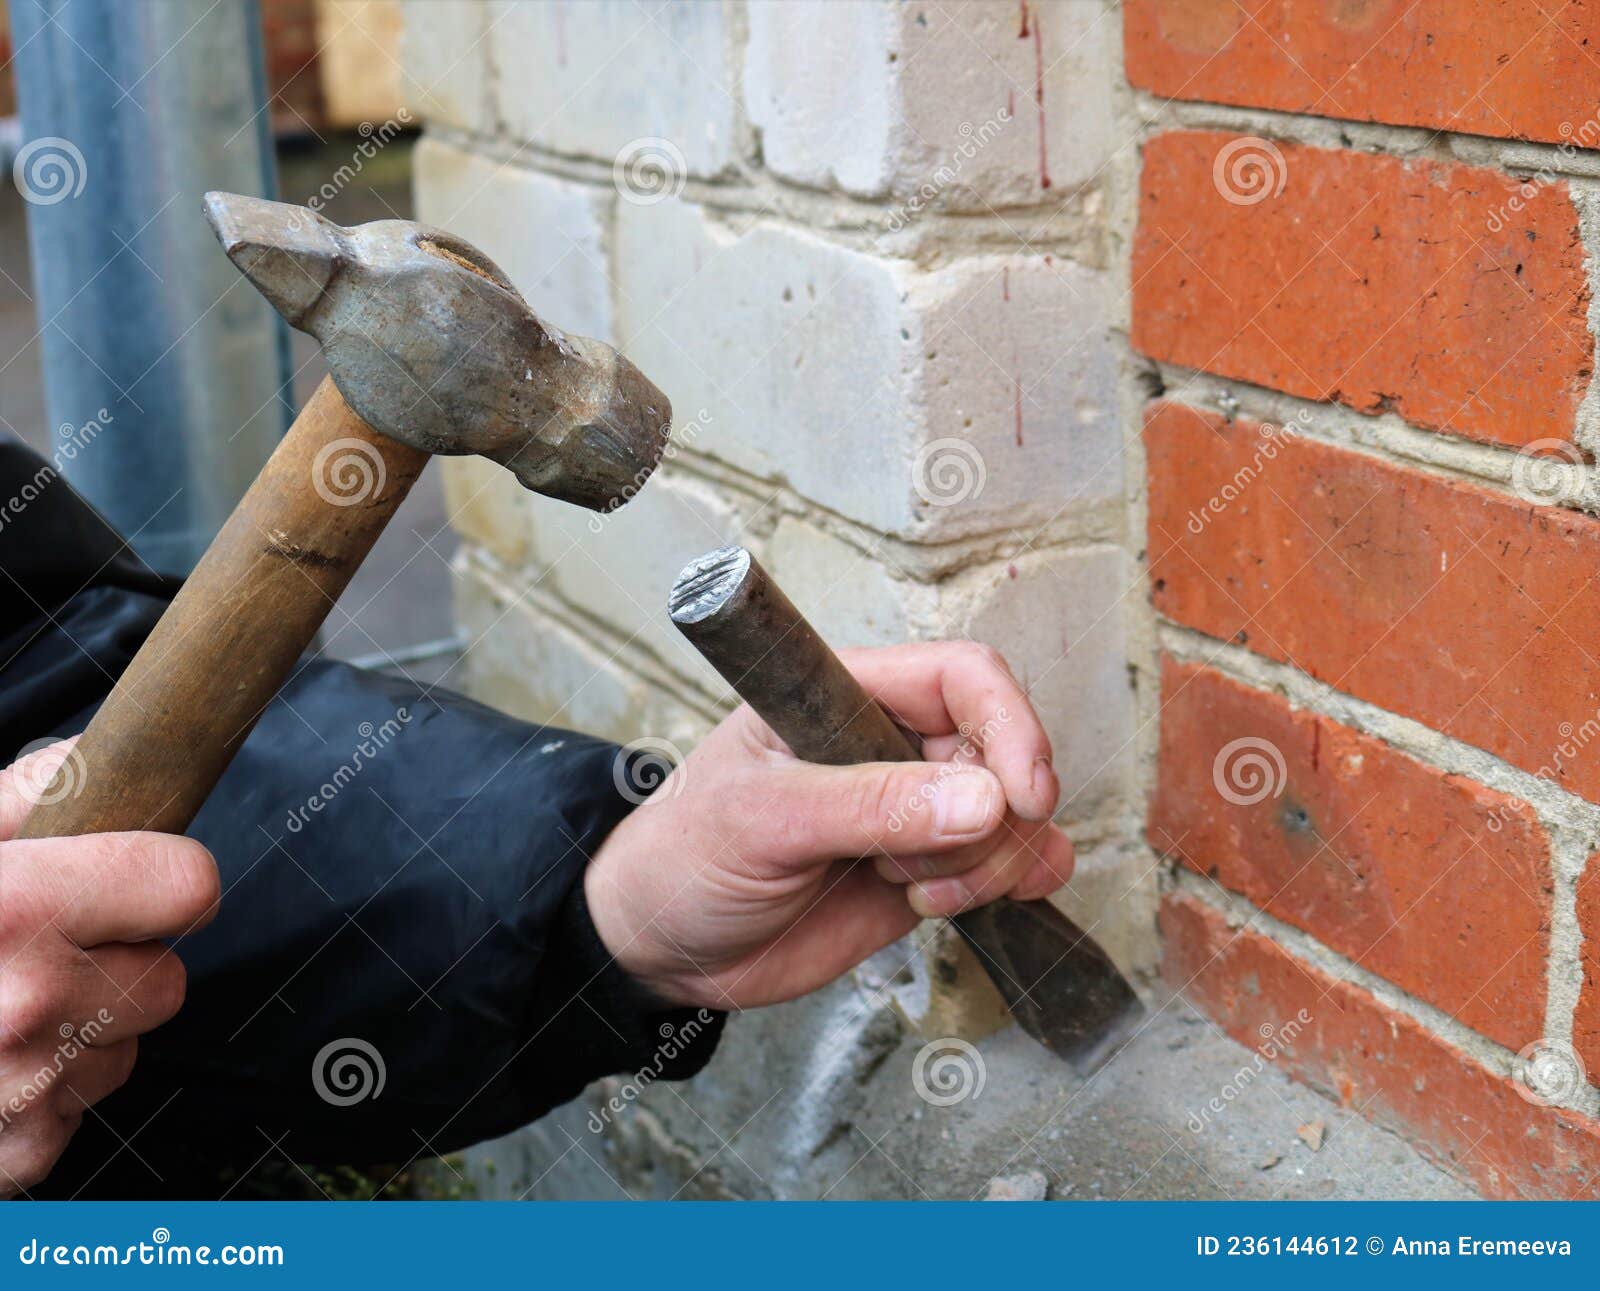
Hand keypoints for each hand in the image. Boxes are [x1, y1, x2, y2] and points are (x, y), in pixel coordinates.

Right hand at [0, 741, 218, 1197]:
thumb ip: (21, 796)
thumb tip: (95, 766)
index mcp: (18, 911)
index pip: (188, 888)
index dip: (163, 876)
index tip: (138, 874)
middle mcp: (31, 1005)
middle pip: (167, 976)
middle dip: (120, 958)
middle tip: (45, 945)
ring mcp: (24, 1091)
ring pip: (125, 1047)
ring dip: (83, 1028)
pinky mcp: (11, 1157)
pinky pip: (74, 1112)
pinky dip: (41, 1093)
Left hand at [585, 643, 1074, 1010]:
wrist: (665, 946)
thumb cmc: (685, 855)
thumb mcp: (764, 820)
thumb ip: (871, 807)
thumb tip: (983, 800)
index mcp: (849, 694)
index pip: (963, 678)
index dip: (1007, 726)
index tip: (1022, 795)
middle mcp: (891, 742)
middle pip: (1000, 751)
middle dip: (991, 817)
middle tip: (924, 866)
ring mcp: (913, 808)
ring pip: (1011, 815)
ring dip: (988, 861)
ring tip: (911, 891)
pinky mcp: (926, 868)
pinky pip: (1008, 861)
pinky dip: (1014, 880)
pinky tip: (968, 902)